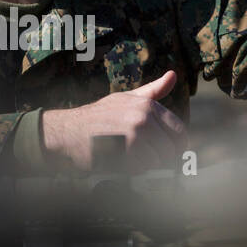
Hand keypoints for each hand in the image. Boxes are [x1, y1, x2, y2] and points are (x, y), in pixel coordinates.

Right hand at [40, 70, 187, 171]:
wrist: (67, 133)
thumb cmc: (97, 118)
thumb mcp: (125, 99)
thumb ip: (152, 91)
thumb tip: (173, 75)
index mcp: (147, 105)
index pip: (179, 131)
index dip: (177, 145)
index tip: (169, 152)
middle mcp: (144, 117)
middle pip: (171, 149)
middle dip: (159, 157)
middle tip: (141, 157)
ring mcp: (136, 135)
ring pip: (158, 161)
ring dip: (145, 165)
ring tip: (125, 156)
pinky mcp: (126, 152)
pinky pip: (142, 169)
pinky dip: (133, 171)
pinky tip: (118, 161)